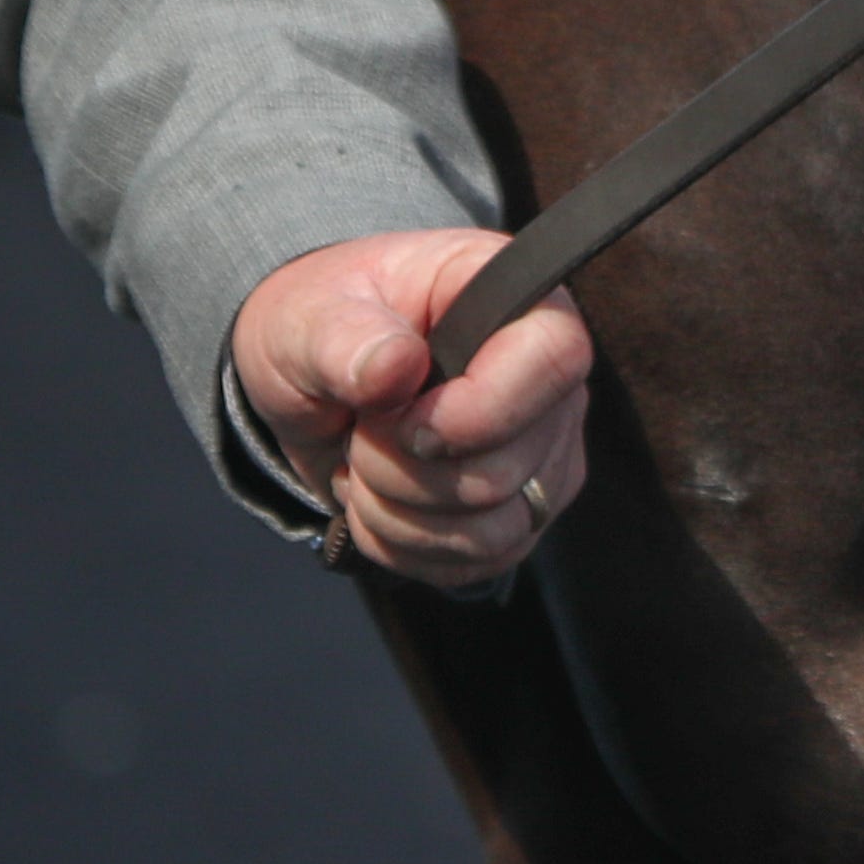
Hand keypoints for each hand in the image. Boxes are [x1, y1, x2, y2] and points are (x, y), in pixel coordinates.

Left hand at [229, 227, 590, 586]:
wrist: (316, 377)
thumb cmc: (325, 324)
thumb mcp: (308, 318)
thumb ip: (344, 339)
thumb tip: (394, 367)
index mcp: (517, 301)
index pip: (555, 358)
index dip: (477, 409)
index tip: (399, 419)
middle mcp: (552, 381)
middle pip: (505, 470)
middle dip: (403, 472)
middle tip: (360, 432)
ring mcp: (548, 451)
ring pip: (493, 530)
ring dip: (399, 515)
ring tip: (364, 467)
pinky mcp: (526, 509)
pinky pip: (481, 561)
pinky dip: (408, 547)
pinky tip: (381, 502)